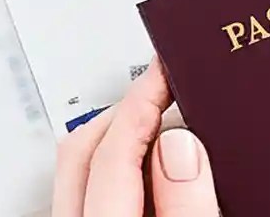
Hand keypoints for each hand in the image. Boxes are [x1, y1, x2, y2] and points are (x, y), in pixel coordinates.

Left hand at [52, 58, 219, 215]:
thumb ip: (187, 205)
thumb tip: (181, 147)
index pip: (112, 148)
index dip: (143, 97)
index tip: (167, 67)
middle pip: (83, 147)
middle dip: (127, 107)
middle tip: (166, 83)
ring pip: (83, 166)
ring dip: (122, 136)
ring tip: (167, 120)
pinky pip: (91, 190)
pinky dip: (122, 166)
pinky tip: (156, 168)